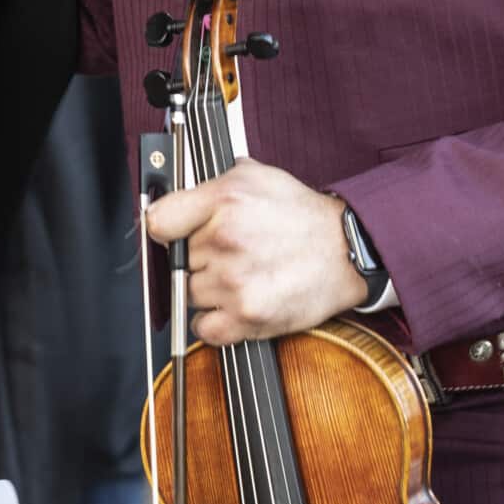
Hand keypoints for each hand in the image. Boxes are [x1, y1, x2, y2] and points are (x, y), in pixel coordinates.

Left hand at [144, 159, 366, 343]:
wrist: (346, 250)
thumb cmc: (301, 214)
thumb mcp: (255, 175)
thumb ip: (210, 183)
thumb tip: (172, 194)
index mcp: (223, 200)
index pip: (158, 222)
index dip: (165, 229)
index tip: (173, 234)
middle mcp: (225, 239)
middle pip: (177, 261)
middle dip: (198, 258)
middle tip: (229, 252)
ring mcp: (235, 281)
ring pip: (190, 293)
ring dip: (208, 289)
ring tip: (240, 275)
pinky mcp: (248, 316)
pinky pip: (204, 328)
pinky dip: (214, 322)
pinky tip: (233, 304)